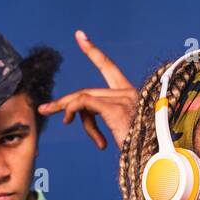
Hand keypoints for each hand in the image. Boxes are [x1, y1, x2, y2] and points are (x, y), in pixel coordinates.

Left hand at [37, 30, 136, 148]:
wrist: (155, 162)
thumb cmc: (140, 152)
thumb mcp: (120, 131)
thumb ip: (102, 118)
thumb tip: (80, 117)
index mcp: (132, 96)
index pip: (109, 68)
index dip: (93, 52)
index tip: (80, 36)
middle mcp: (130, 93)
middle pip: (88, 91)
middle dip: (65, 101)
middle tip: (44, 108)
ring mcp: (124, 99)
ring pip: (84, 97)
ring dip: (66, 109)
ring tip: (60, 120)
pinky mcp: (116, 109)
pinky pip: (85, 103)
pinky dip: (72, 109)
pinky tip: (67, 119)